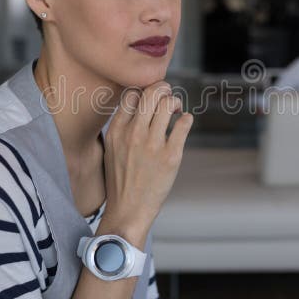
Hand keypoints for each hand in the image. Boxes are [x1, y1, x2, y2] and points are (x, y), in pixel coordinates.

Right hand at [100, 82, 192, 244]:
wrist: (128, 210)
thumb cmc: (121, 180)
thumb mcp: (112, 148)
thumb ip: (123, 126)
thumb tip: (140, 103)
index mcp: (117, 130)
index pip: (132, 93)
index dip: (145, 89)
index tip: (152, 95)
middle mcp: (133, 133)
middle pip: (151, 92)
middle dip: (164, 88)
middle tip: (168, 94)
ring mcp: (153, 144)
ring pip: (168, 103)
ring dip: (175, 102)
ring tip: (176, 111)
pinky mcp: (171, 156)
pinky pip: (184, 123)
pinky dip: (186, 119)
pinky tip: (183, 123)